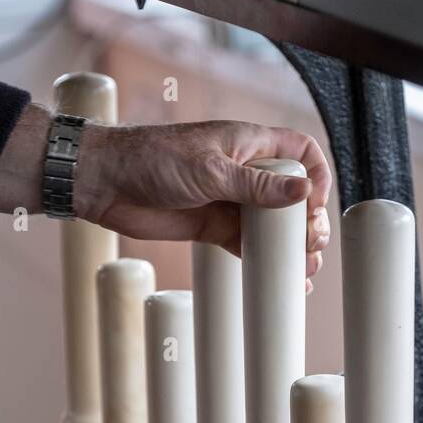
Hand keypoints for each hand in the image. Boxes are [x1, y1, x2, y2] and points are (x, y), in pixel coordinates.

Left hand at [0, 105, 331, 290]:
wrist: (106, 183)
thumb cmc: (152, 159)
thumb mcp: (210, 172)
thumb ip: (255, 186)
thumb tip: (302, 194)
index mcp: (249, 144)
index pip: (300, 152)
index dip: (316, 176)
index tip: (315, 204)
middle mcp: (245, 171)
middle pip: (293, 195)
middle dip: (307, 221)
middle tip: (309, 245)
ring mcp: (230, 201)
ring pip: (273, 225)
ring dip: (291, 246)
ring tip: (304, 269)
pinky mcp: (213, 227)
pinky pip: (248, 245)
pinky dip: (264, 260)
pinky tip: (279, 278)